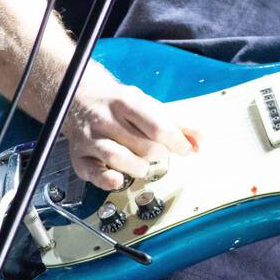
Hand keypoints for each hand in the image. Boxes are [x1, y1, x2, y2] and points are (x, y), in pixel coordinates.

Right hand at [64, 77, 202, 189]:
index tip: (185, 149)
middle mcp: (105, 119)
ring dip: (140, 167)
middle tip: (160, 151)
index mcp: (125, 102)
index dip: (177, 142)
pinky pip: (93, 173)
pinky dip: (107, 180)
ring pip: (120, 159)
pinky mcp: (79, 157)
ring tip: (143, 163)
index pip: (157, 127)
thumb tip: (200, 141)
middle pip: (144, 147)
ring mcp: (90, 138)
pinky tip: (118, 179)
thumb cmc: (119, 104)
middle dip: (159, 153)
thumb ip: (176, 124)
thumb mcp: (147, 105)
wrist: (79, 98)